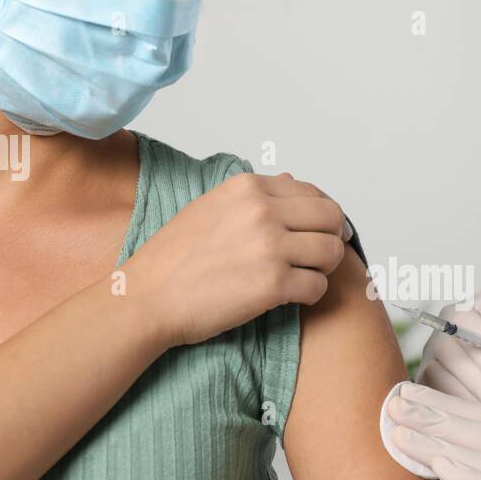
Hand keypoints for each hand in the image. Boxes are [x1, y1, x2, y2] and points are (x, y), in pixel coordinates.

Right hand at [123, 172, 348, 347]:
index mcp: (247, 187)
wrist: (147, 297)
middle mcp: (262, 210)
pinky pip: (318, 287)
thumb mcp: (211, 207)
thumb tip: (293, 182)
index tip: (325, 231)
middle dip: (334, 238)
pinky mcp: (273, 284)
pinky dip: (311, 294)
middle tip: (321, 257)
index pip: (312, 193)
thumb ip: (254, 196)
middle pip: (332, 218)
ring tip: (305, 276)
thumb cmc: (173, 259)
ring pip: (332, 252)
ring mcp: (270, 247)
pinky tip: (292, 297)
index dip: (325, 215)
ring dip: (325, 268)